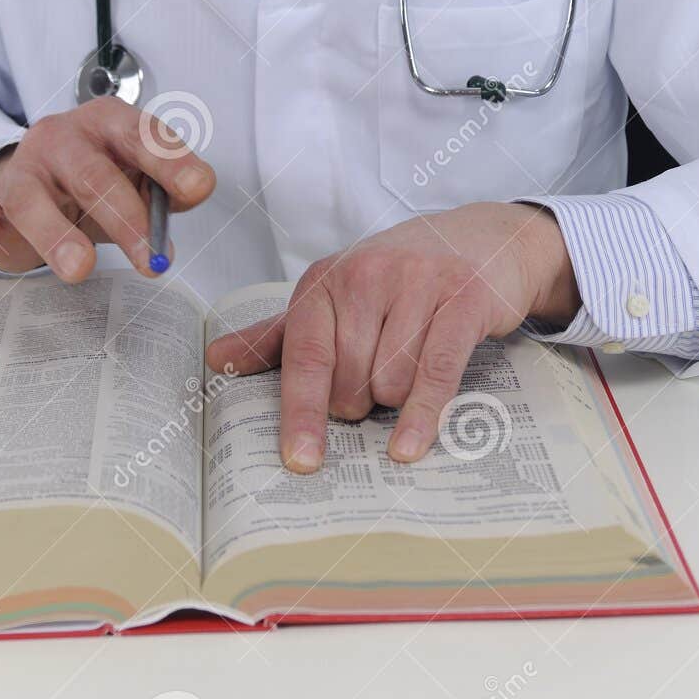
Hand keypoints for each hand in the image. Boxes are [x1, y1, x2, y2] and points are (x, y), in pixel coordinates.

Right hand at [0, 98, 215, 281]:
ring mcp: (21, 170)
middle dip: (124, 216)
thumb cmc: (102, 180)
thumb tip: (189, 204)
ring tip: (81, 269)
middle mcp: (61, 139)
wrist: (40, 181)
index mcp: (108, 123)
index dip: (169, 161)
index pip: (140, 135)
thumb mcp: (140, 178)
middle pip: (92, 174)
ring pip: (32, 199)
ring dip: (57, 234)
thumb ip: (168, 188)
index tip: (197, 188)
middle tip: (151, 259)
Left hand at [203, 202, 577, 473]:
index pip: (305, 357)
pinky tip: (411, 446)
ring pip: (392, 383)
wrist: (482, 238)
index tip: (299, 460)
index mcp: (325, 280)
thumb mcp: (336, 296)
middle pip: (350, 381)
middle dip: (360, 403)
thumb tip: (216, 360)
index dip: (301, 412)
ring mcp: (418, 284)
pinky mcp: (463, 299)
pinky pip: (437, 371)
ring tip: (409, 370)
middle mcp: (366, 275)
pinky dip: (424, 414)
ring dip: (399, 401)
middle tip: (375, 387)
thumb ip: (280, 334)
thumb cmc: (400, 276)